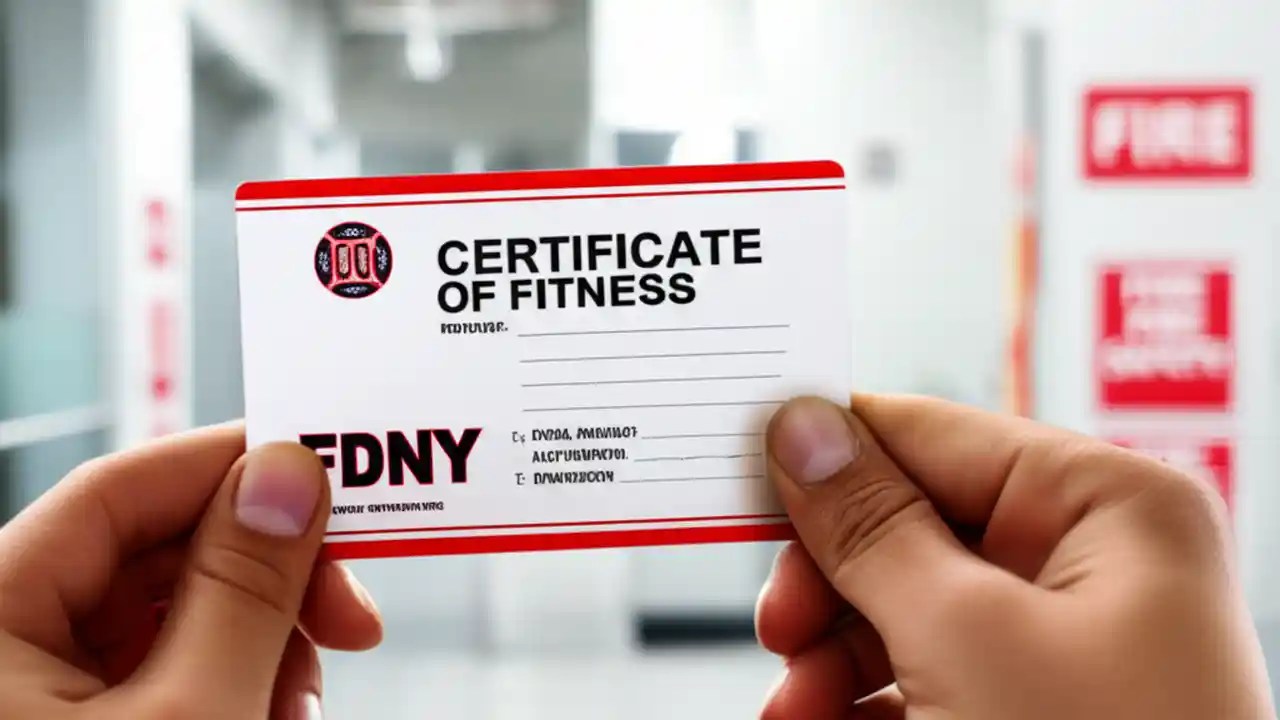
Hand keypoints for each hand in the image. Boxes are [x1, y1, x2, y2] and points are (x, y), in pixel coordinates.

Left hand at [0, 424, 382, 718]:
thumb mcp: (192, 716)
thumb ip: (243, 590)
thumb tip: (287, 476)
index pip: (115, 491)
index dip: (233, 469)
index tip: (329, 479)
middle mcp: (3, 645)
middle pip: (156, 558)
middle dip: (269, 586)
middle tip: (348, 614)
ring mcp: (36, 696)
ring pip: (173, 621)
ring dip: (264, 648)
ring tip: (298, 704)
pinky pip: (166, 677)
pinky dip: (234, 688)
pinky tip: (270, 716)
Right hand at [756, 396, 1272, 718]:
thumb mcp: (967, 639)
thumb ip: (871, 526)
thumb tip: (801, 429)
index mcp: (1106, 507)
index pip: (928, 433)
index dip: (824, 454)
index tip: (735, 471)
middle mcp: (1090, 563)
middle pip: (905, 528)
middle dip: (828, 588)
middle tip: (781, 631)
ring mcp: (1063, 643)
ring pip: (901, 611)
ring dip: (829, 662)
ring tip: (795, 713)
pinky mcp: (1031, 709)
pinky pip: (923, 676)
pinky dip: (861, 707)